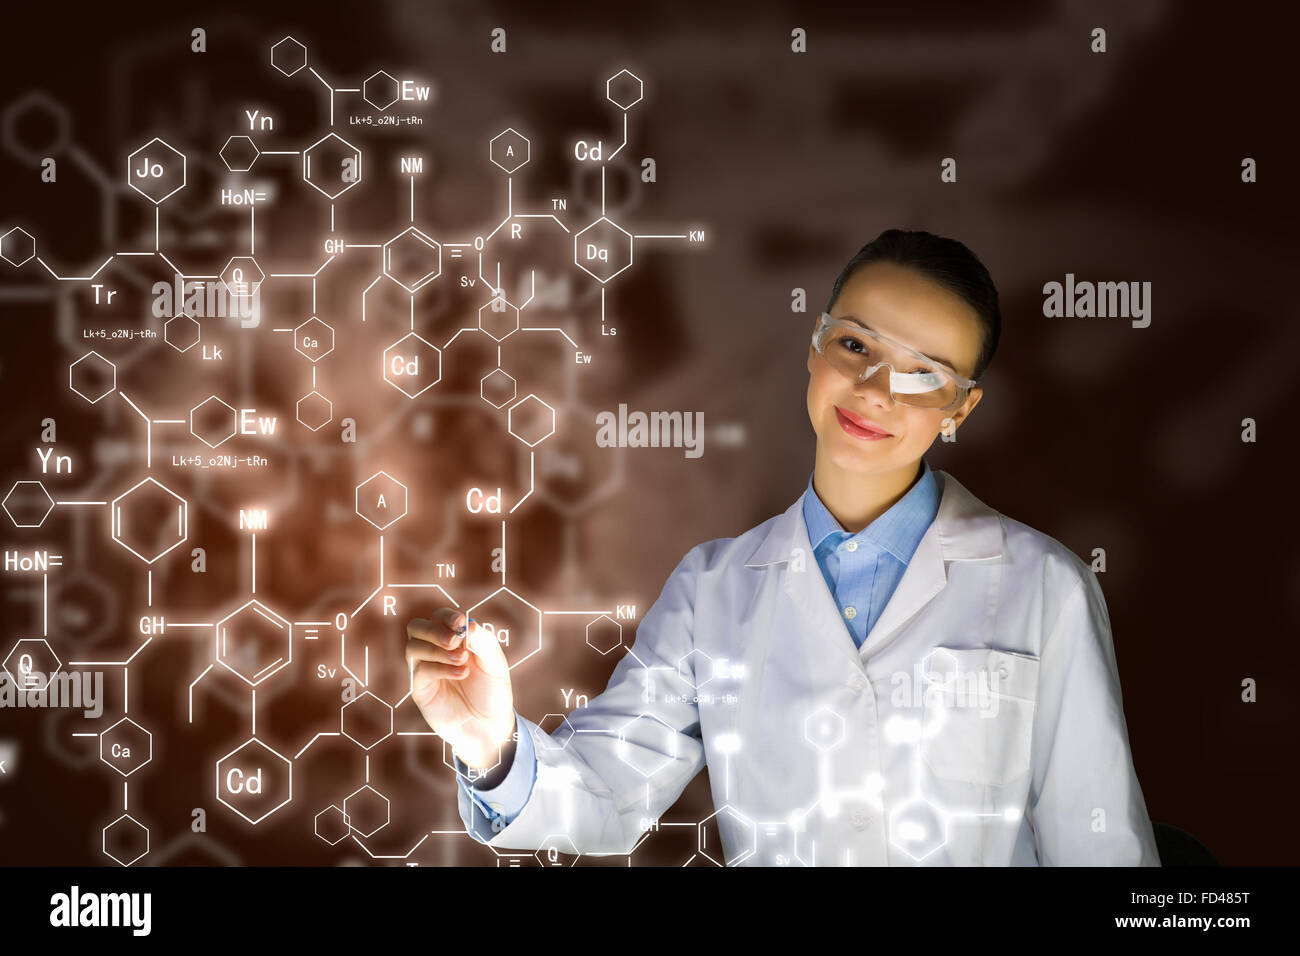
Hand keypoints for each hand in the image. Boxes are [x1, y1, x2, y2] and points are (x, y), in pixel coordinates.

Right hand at [406, 608, 514, 771]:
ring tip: (462, 660)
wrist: (489, 727)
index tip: (461, 623)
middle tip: (454, 640)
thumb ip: (484, 642)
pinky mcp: (420, 689)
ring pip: (413, 647)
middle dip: (433, 629)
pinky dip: (440, 667)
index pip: (438, 617)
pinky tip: (461, 674)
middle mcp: (435, 651)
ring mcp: (425, 670)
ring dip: (437, 649)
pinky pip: (420, 670)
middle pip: (416, 627)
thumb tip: (468, 624)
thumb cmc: (492, 692)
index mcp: (453, 640)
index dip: (446, 616)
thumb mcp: (495, 664)